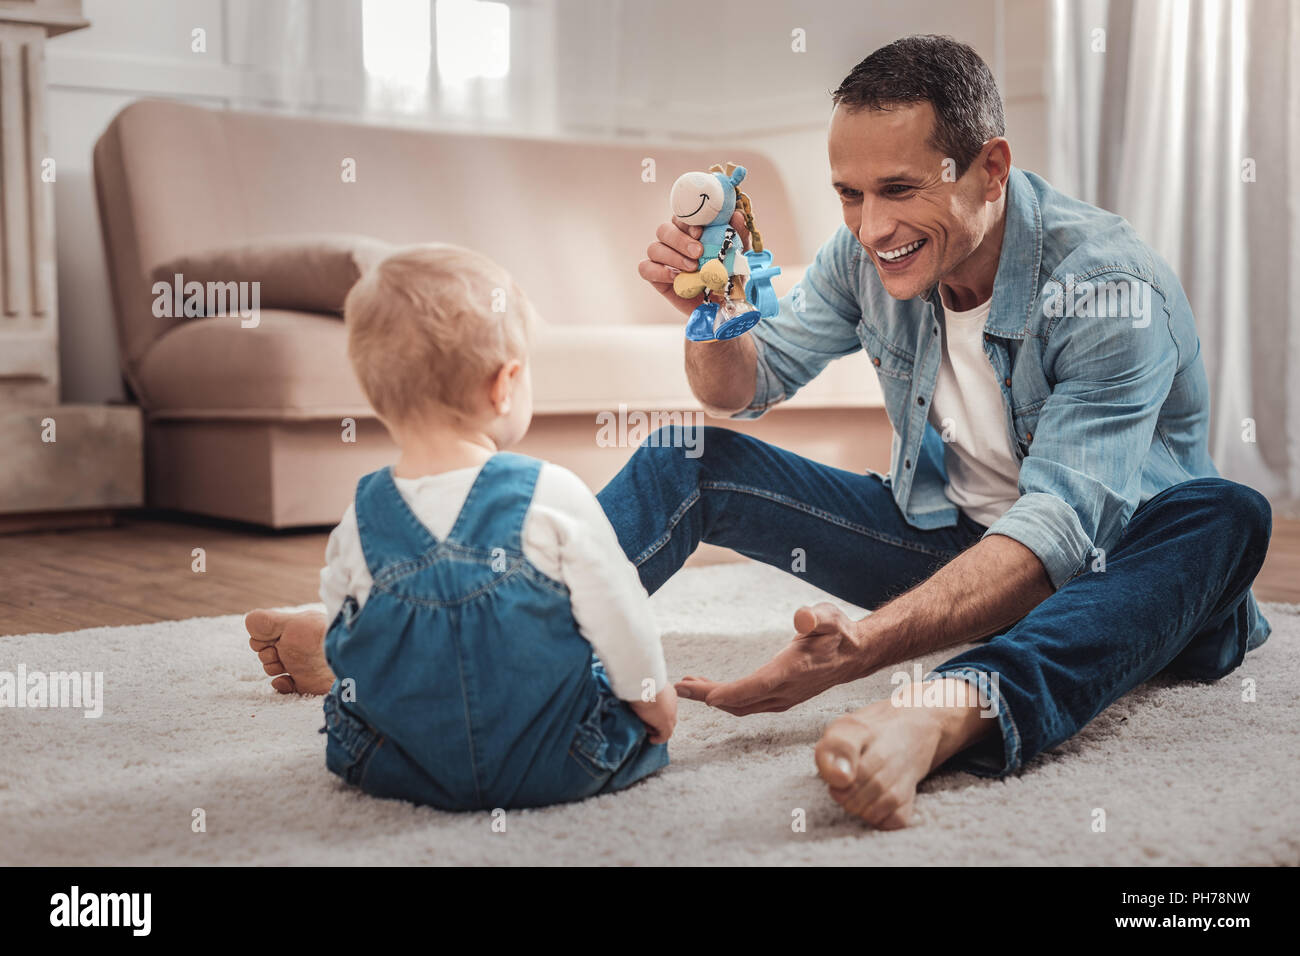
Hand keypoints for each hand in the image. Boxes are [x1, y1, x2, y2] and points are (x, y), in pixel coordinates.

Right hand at [630, 682, 677, 743]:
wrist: (643, 684)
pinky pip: (665, 735)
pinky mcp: (666, 723)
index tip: (649, 715)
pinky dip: (658, 739)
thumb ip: (642, 692)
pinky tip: (651, 739)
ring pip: (667, 725)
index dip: (658, 711)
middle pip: (668, 715)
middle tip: (647, 724)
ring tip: (646, 728)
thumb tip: (634, 695)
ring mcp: (671, 713)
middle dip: (658, 721)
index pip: (666, 704)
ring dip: (656, 729)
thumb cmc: (639, 682)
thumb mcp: (642, 687)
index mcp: (667, 691)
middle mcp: (672, 702)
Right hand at [638, 209, 749, 317]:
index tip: (700, 231)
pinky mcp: (656, 277)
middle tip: (698, 252)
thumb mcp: (739, 256)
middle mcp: (674, 242)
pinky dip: (658, 271)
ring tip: (692, 268)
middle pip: (664, 230)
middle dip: (680, 239)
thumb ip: (739, 235)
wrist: (722, 307)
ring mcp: (663, 259)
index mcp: (691, 231)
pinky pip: (646, 268)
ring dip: (672, 256)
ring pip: (654, 248)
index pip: (681, 216)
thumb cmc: (729, 277)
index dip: (687, 221)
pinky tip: (675, 278)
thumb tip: (737, 215)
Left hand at [675, 603, 867, 714]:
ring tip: (687, 686)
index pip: (756, 686)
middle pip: (740, 701)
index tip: (704, 696)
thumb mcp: (829, 616)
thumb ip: (815, 616)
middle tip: (678, 687)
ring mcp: (782, 698)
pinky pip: (747, 704)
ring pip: (741, 706)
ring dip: (713, 698)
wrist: (854, 655)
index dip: (729, 693)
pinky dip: (726, 699)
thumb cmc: (838, 633)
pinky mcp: (779, 699)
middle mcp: (785, 690)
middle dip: (707, 696)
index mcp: (792, 671)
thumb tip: (801, 617)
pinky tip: (711, 690)